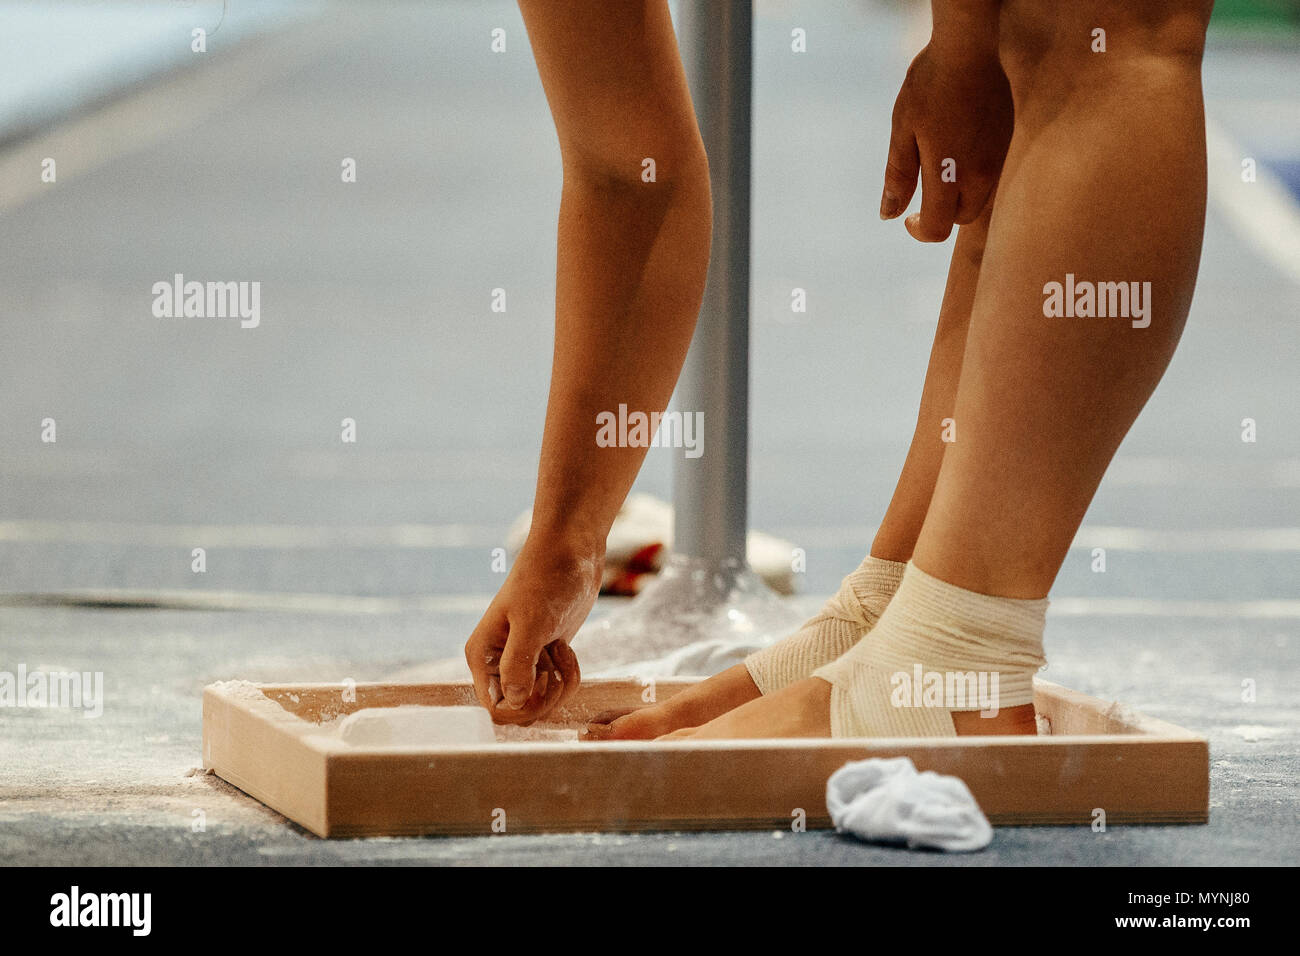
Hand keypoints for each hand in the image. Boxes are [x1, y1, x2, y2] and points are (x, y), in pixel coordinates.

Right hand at [464, 535, 600, 724]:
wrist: (571, 551)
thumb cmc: (546, 579)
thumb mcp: (532, 622)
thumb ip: (518, 664)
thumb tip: (513, 704)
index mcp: (482, 656)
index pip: (496, 708)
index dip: (523, 707)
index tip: (543, 679)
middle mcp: (497, 662)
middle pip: (520, 711)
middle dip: (545, 696)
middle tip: (554, 664)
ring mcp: (523, 661)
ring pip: (541, 701)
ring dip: (560, 683)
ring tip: (561, 649)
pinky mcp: (546, 657)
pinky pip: (556, 687)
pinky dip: (568, 674)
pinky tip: (566, 647)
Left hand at [880, 44, 1012, 241]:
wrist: (969, 49)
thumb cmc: (929, 88)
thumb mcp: (903, 132)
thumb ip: (899, 177)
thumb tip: (889, 214)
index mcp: (949, 175)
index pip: (938, 227)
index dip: (919, 230)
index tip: (908, 217)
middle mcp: (980, 174)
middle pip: (961, 217)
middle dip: (941, 214)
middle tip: (922, 193)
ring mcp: (999, 158)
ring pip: (980, 198)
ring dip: (959, 195)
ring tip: (940, 166)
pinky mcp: (1008, 142)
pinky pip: (992, 175)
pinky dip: (974, 176)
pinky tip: (959, 148)